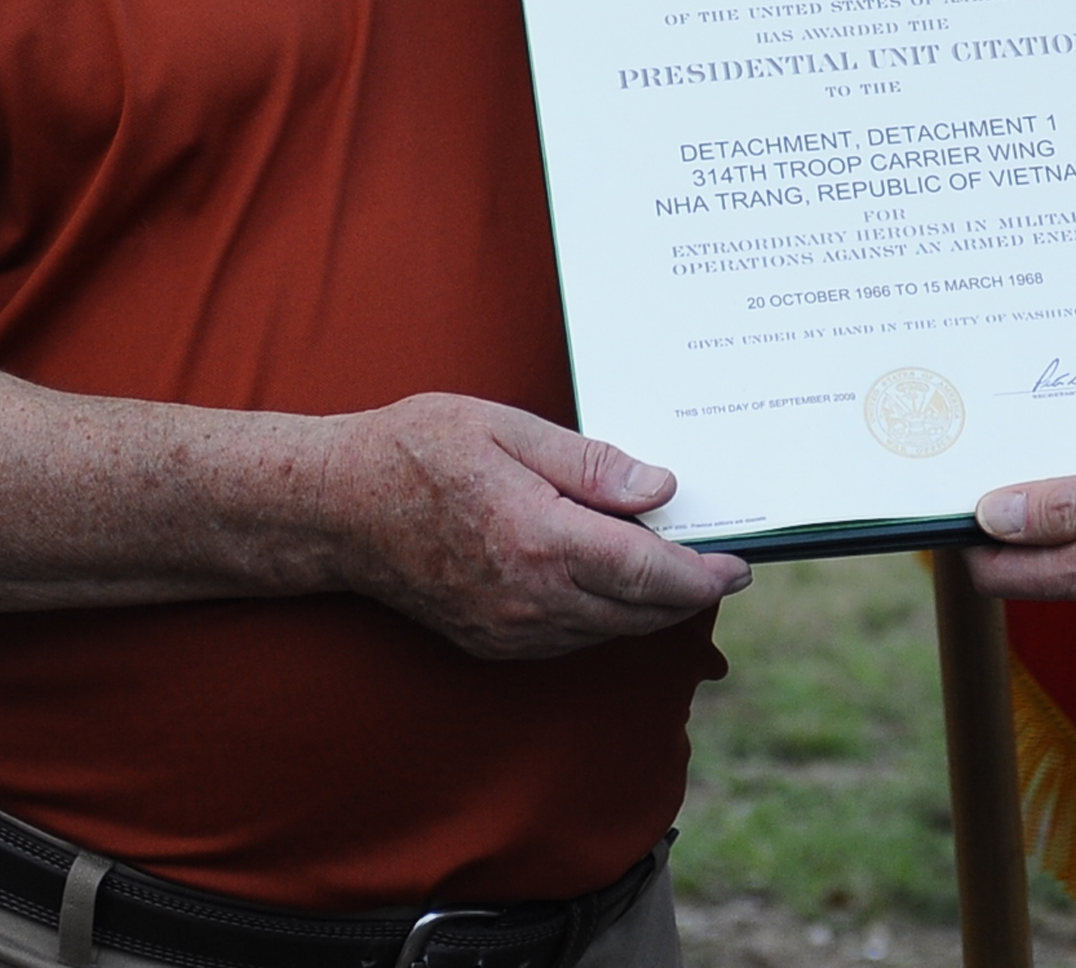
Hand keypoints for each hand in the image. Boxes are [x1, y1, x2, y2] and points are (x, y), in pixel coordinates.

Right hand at [305, 393, 748, 658]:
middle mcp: (530, 600)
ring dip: (649, 606)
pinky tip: (611, 582)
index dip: (703, 572)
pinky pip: (571, 639)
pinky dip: (605, 616)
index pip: (648, 572)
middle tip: (721, 565)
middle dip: (688, 592)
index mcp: (540, 540)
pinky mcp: (492, 644)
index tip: (739, 564)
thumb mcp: (507, 430)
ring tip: (674, 566)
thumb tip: (660, 489)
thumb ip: (590, 463)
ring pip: (609, 631)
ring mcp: (510, 631)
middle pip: (640, 611)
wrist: (337, 508)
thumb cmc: (418, 450)